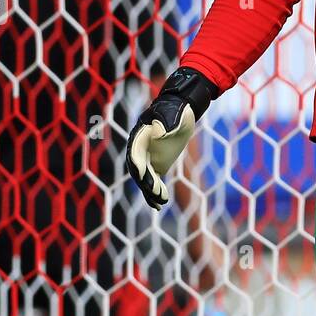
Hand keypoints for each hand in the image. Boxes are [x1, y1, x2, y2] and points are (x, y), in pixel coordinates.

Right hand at [125, 66, 218, 209]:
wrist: (181, 110)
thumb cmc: (175, 110)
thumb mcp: (172, 114)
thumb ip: (164, 123)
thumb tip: (158, 133)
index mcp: (140, 137)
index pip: (135, 153)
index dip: (137, 165)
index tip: (143, 175)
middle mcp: (140, 150)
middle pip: (139, 170)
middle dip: (146, 182)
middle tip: (156, 192)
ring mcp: (148, 159)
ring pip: (145, 179)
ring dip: (151, 192)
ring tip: (160, 203)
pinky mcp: (157, 166)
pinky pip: (153, 182)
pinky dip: (155, 193)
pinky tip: (159, 205)